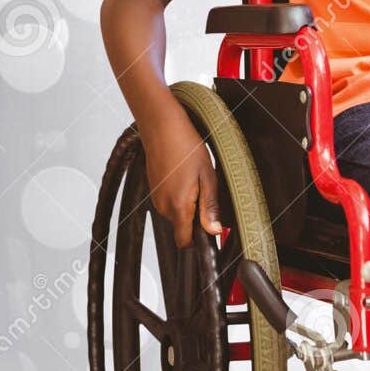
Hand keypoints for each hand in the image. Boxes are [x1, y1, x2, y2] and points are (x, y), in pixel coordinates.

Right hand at [141, 108, 221, 248]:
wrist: (163, 129)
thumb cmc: (187, 148)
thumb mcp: (207, 176)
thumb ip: (209, 206)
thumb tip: (214, 231)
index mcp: (179, 206)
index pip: (185, 241)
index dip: (199, 240)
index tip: (212, 229)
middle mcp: (164, 207)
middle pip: (183, 227)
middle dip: (197, 217)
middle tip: (208, 191)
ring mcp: (156, 199)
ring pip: (177, 214)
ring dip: (189, 205)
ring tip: (197, 179)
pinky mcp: (154, 190)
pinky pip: (170, 202)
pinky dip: (180, 196)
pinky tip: (186, 176)